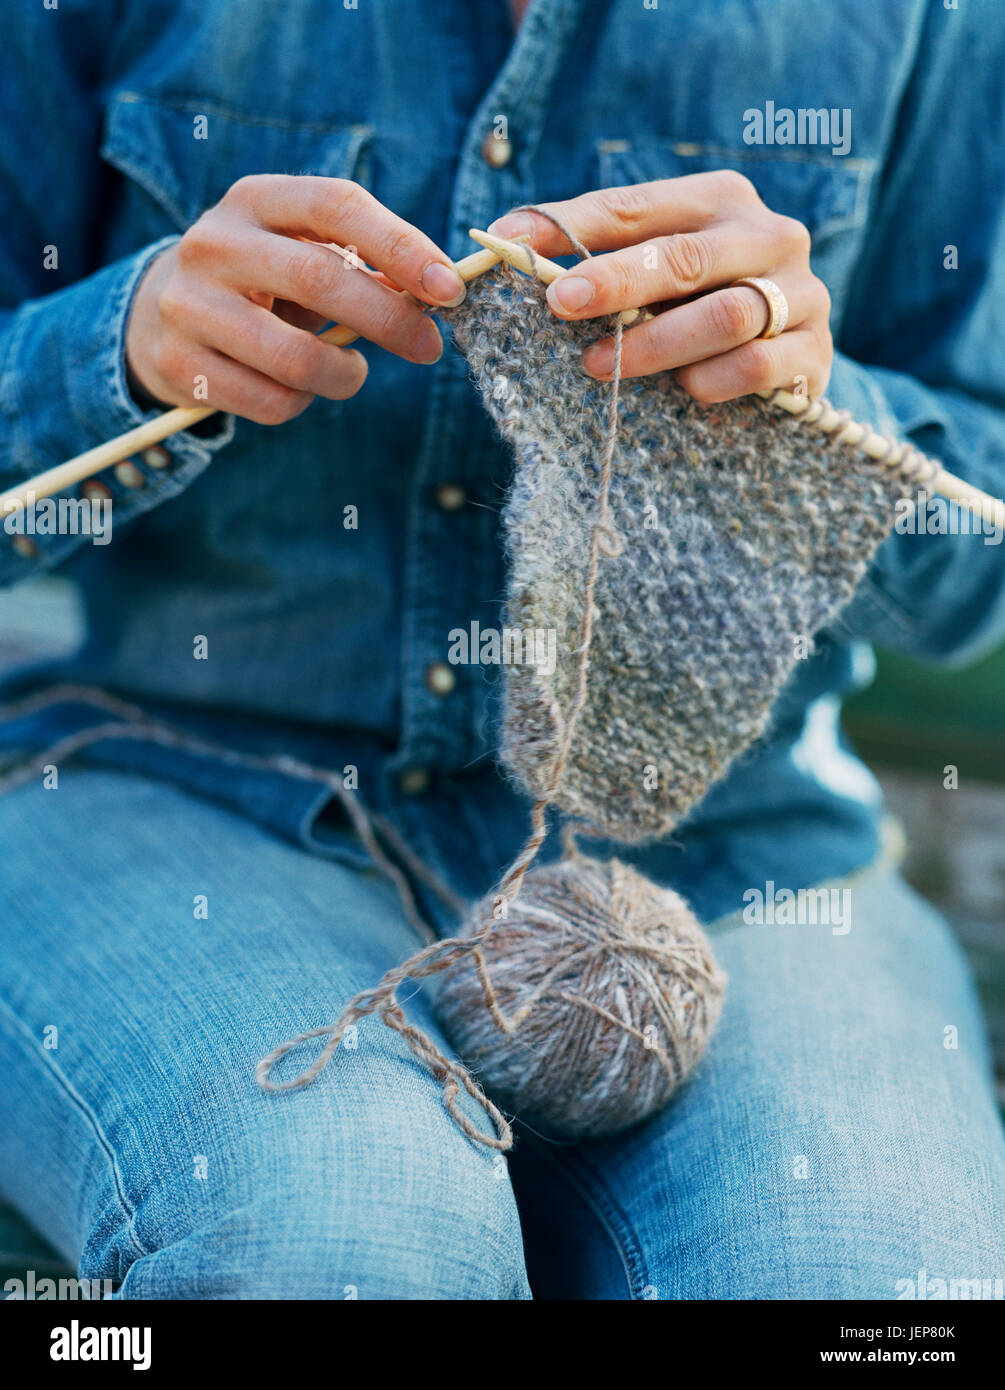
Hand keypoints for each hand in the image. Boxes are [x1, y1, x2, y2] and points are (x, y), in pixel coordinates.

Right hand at [126, 175, 466, 424]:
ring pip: (297, 358)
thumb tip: (441, 289)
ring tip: (351, 373)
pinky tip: (297, 389)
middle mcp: (214, 242)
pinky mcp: (179, 363)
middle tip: (428, 347)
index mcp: (255, 199)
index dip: (401, 246)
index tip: (449, 288)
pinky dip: (301, 404)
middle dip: (390, 319)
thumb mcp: (302, 252)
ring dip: (345, 376)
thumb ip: (364, 262)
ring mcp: (189, 304)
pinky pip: (270, 402)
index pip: (337, 205)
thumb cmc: (263, 282)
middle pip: (321, 279)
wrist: (162, 314)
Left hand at [490, 172, 832, 403]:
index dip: (572, 227)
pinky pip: (757, 366)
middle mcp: (769, 235)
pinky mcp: (815, 353)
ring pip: (724, 315)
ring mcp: (802, 293)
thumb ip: (590, 251)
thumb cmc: (696, 309)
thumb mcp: (649, 271)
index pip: (637, 207)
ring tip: (599, 366)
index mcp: (721, 199)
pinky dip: (711, 380)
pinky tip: (683, 390)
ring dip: (654, 344)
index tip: (513, 249)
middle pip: (686, 257)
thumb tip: (502, 238)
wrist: (788, 360)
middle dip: (616, 281)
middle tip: (560, 305)